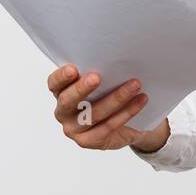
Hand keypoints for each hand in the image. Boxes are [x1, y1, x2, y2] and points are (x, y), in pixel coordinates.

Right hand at [48, 65, 170, 152]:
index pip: (54, 83)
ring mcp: (73, 129)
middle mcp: (63, 111)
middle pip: (67, 101)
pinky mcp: (87, 141)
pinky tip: (141, 100)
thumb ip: (102, 70)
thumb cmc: (110, 93)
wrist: (128, 123)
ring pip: (92, 114)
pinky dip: (126, 112)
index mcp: (61, 91)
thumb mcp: (104, 81)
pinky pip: (108, 127)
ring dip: (116, 98)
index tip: (73, 69)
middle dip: (82, 89)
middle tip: (97, 77)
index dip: (61, 77)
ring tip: (135, 84)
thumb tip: (118, 53)